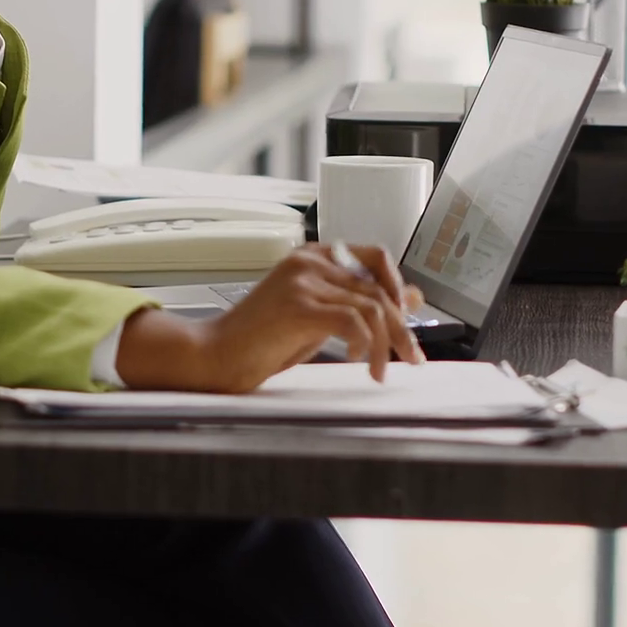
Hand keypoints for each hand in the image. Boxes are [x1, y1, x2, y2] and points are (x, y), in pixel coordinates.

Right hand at [114, 244, 425, 394]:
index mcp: (312, 257)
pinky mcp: (298, 305)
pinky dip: (364, 343)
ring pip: (372, 307)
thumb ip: (358, 303)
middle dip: (401, 327)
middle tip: (410, 355)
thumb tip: (411, 297)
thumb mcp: (319, 316)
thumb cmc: (259, 339)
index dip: (397, 288)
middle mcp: (309, 261)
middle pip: (378, 287)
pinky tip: (355, 357)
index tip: (405, 320)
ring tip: (378, 370)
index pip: (376, 257)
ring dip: (385, 344)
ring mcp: (303, 281)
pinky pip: (353, 321)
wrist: (215, 354)